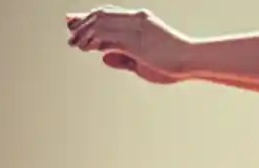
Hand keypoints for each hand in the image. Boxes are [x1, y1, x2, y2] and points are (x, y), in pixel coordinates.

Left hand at [66, 5, 192, 80]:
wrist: (191, 59)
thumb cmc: (174, 64)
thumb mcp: (143, 62)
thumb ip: (123, 58)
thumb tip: (102, 57)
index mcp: (141, 19)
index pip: (111, 13)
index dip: (92, 16)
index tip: (78, 20)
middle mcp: (136, 19)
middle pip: (102, 15)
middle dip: (83, 20)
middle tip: (68, 25)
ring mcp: (135, 28)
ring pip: (101, 25)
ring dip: (84, 32)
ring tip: (72, 41)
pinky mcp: (134, 40)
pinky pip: (107, 38)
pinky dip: (93, 41)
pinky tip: (84, 46)